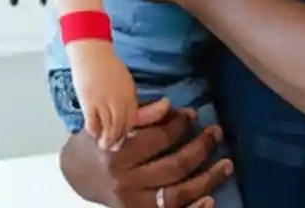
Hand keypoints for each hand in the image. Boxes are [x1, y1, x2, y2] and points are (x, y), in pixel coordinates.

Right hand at [58, 98, 233, 207]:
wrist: (77, 176)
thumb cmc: (96, 144)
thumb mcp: (109, 124)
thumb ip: (138, 116)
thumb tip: (170, 105)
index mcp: (116, 153)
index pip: (157, 139)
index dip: (179, 125)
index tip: (192, 115)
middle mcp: (125, 181)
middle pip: (173, 166)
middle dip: (201, 148)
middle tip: (216, 132)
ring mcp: (135, 202)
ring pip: (179, 193)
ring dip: (208, 178)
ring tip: (226, 163)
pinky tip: (211, 198)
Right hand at [70, 42, 138, 150]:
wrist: (91, 52)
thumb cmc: (108, 64)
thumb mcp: (125, 81)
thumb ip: (127, 97)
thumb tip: (127, 114)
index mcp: (129, 95)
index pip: (132, 119)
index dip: (128, 131)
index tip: (125, 138)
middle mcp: (119, 101)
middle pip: (122, 125)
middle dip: (119, 138)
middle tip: (114, 147)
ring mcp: (104, 102)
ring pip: (109, 127)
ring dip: (107, 138)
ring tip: (104, 145)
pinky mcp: (89, 101)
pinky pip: (92, 122)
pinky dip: (94, 131)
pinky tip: (93, 134)